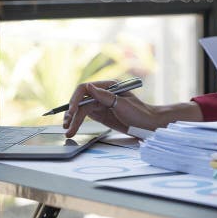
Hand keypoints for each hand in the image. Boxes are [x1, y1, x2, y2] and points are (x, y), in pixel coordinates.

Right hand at [62, 80, 201, 137]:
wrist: (149, 125)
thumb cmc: (140, 113)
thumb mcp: (123, 105)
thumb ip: (105, 96)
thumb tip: (88, 86)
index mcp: (108, 86)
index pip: (85, 89)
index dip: (76, 99)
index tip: (72, 112)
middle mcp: (102, 93)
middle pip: (81, 101)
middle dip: (72, 113)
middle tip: (67, 127)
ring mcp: (101, 104)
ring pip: (81, 110)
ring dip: (73, 119)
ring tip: (68, 132)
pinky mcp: (100, 114)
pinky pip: (85, 116)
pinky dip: (78, 122)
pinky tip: (72, 128)